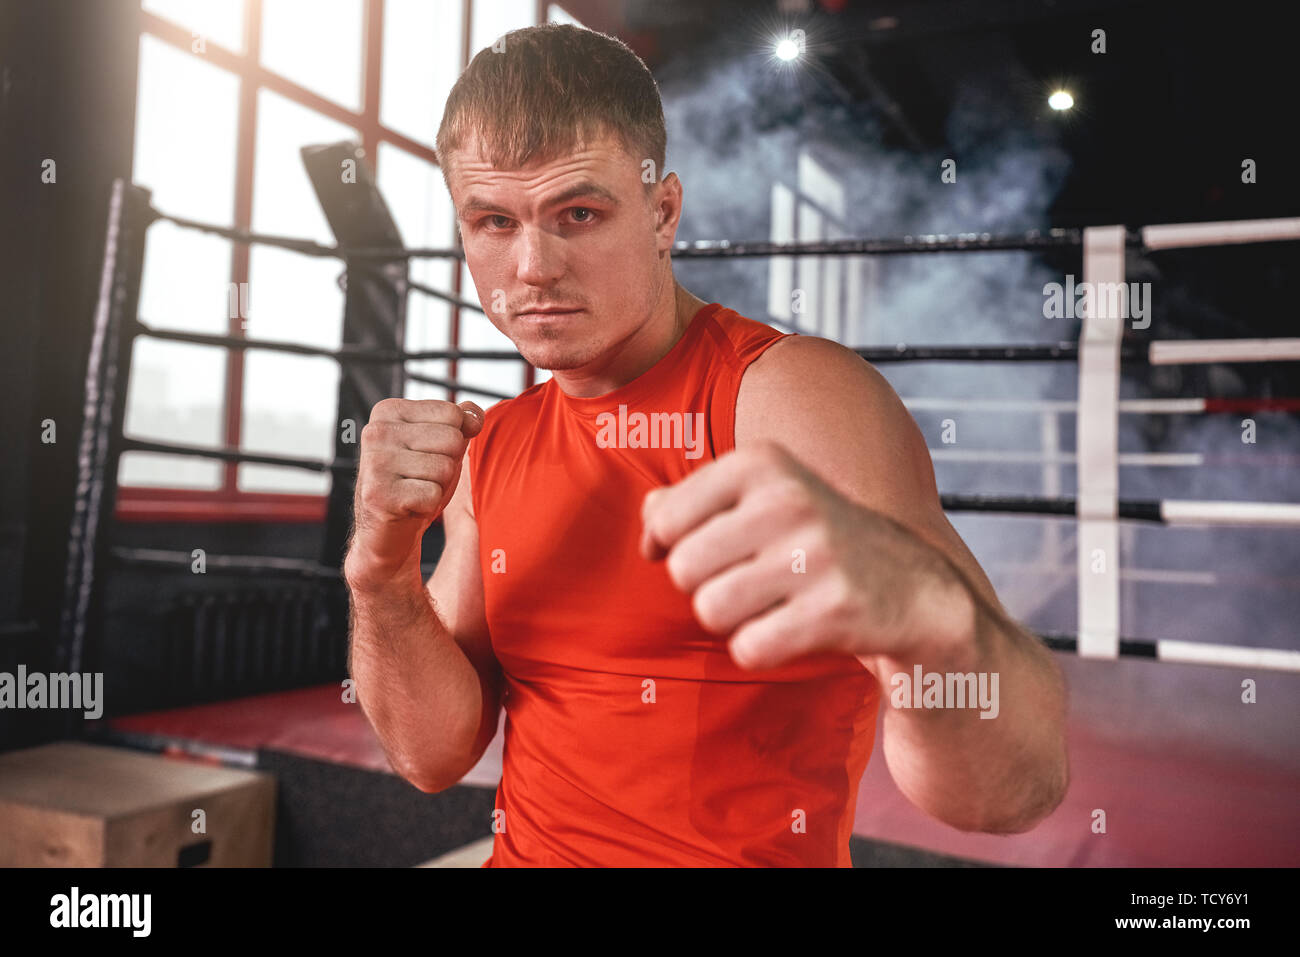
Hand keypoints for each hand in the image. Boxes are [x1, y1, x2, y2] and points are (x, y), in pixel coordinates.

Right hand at [345, 397, 483, 589]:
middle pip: (452, 439)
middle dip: (447, 464)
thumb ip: (461, 422)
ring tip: (415, 490)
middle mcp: (376, 431)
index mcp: (389, 411)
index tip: (426, 454)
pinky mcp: (379, 494)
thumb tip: (474, 415)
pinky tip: (409, 506)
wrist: (387, 530)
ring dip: (438, 485)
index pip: (452, 412)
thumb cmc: (417, 482)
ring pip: (445, 467)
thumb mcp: (442, 445)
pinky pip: (433, 494)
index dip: (453, 440)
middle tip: (421, 477)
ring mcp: (375, 462)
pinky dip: (429, 504)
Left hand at [639, 441, 972, 672]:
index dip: (673, 546)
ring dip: (732, 620)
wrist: (913, 588)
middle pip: (683, 570)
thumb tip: (648, 526)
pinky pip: (749, 648)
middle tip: (747, 582)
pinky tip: (791, 630)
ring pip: (711, 610)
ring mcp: (815, 554)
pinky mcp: (835, 610)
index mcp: (762, 463)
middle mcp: (789, 500)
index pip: (666, 518)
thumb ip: (691, 501)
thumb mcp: (760, 497)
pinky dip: (760, 649)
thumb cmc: (816, 540)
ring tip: (769, 604)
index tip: (707, 550)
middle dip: (705, 587)